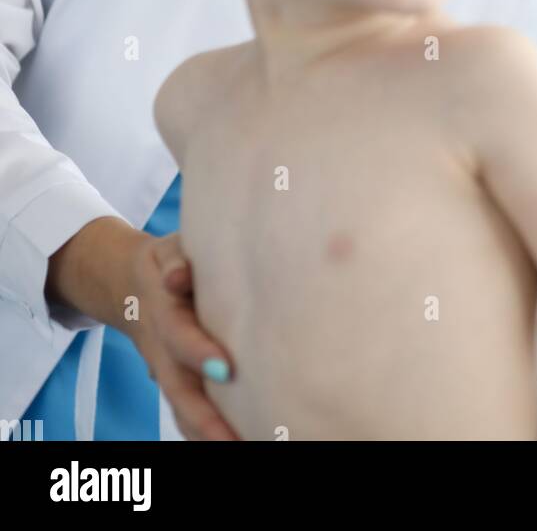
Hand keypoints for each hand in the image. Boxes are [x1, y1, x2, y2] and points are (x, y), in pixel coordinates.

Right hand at [125, 231, 240, 440]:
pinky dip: (206, 434)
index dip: (198, 353)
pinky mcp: (176, 385)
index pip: (179, 336)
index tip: (225, 370)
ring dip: (207, 433)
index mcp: (163, 313)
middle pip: (179, 390)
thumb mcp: (168, 250)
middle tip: (233, 439)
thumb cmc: (167, 263)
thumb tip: (178, 277)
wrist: (132, 285)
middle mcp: (162, 350)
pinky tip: (239, 443)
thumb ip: (176, 260)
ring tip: (243, 447)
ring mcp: (166, 372)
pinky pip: (188, 414)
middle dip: (205, 416)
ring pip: (182, 410)